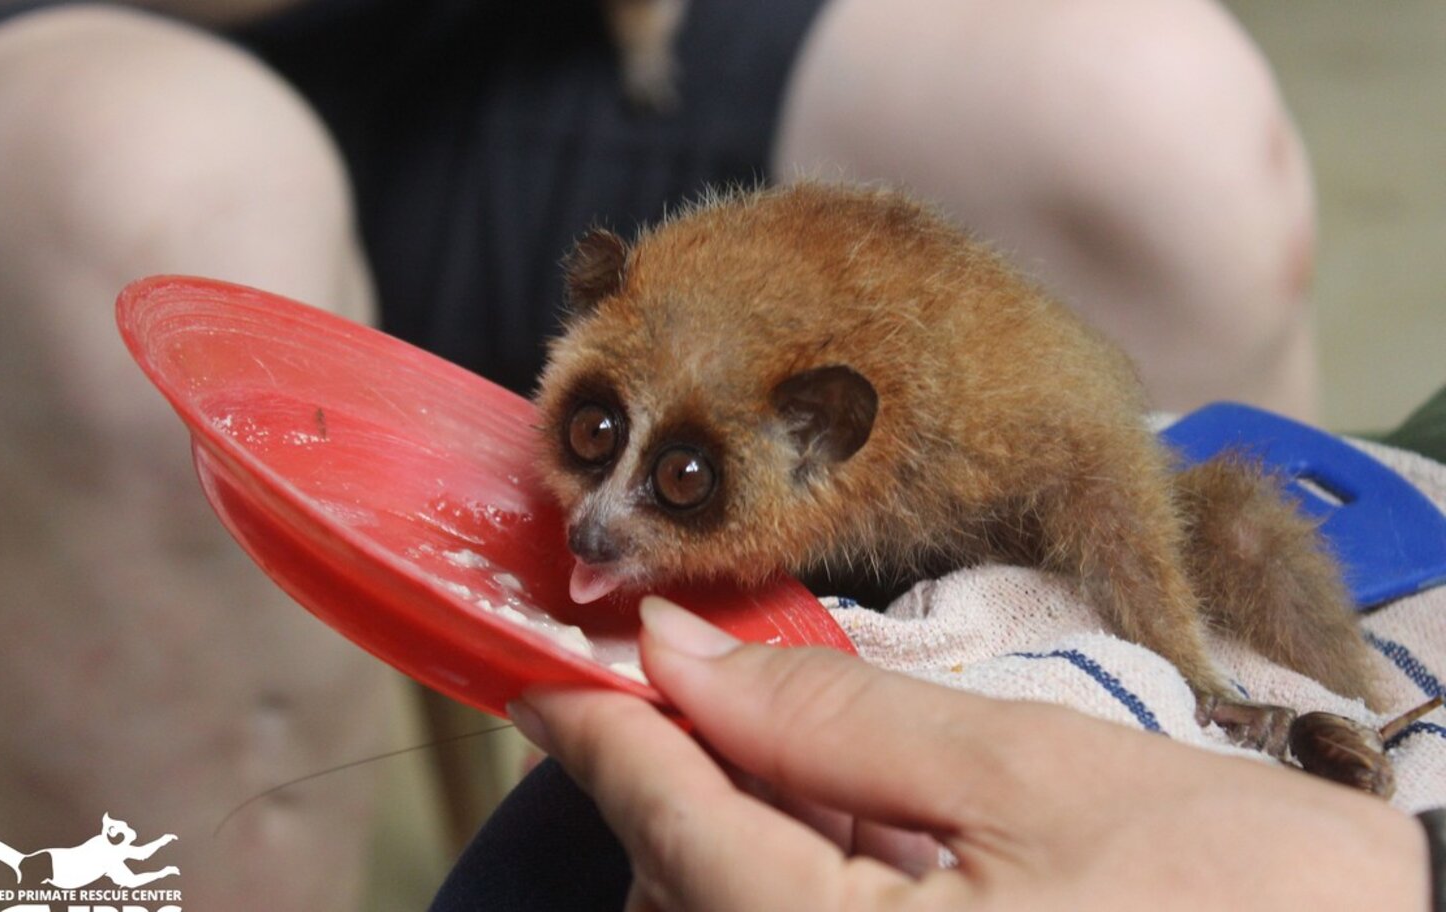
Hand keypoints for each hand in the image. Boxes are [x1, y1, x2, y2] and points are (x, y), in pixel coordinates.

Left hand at [509, 597, 1428, 910]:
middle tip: (700, 676)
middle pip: (683, 890)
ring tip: (792, 744)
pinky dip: (795, 876)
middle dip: (675, 776)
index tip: (544, 672)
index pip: (673, 830)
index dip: (600, 735)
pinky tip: (845, 822)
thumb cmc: (1240, 891)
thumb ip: (833, 718)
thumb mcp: (1029, 772)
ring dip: (736, 828)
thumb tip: (684, 648)